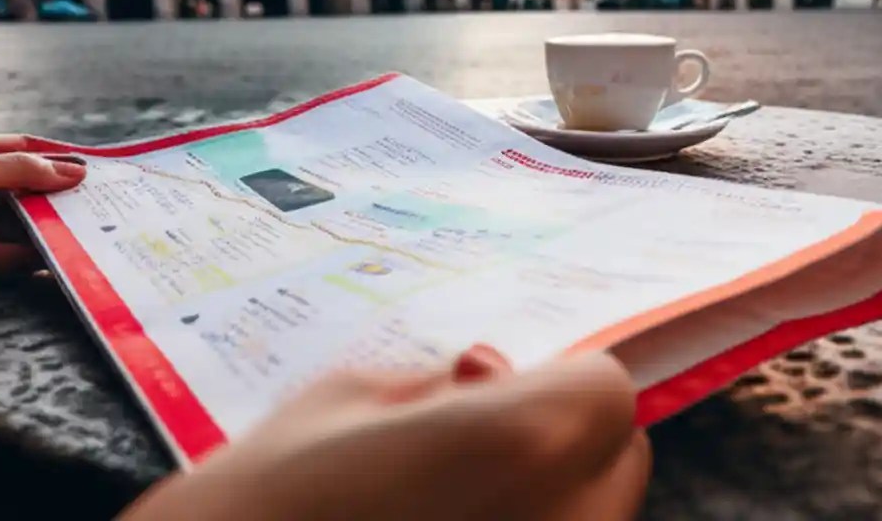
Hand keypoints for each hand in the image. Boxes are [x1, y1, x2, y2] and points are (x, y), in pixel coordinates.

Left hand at [0, 135, 86, 305]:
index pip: (20, 152)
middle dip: (62, 197)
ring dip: (54, 230)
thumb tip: (74, 169)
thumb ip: (17, 173)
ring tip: (97, 233)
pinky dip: (35, 261)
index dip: (57, 157)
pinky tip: (65, 260)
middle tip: (109, 206)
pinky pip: (7, 261)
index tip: (99, 167)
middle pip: (26, 192)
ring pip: (21, 228)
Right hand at [124, 347, 649, 520]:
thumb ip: (439, 384)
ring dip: (550, 491)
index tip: (502, 387)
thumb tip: (489, 374)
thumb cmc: (265, 497)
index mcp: (527, 440)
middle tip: (479, 438)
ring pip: (593, 514)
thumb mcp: (345, 400)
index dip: (555, 380)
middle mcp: (567, 519)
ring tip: (453, 493)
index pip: (604, 389)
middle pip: (617, 459)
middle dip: (565, 435)